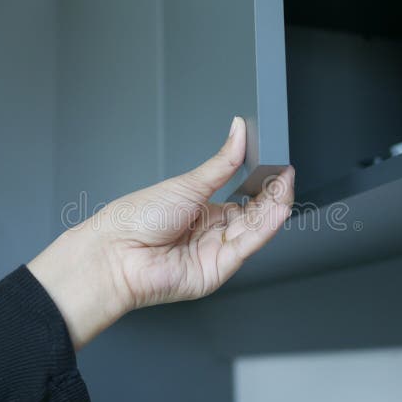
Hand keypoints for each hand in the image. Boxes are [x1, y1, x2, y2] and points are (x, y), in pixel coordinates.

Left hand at [28, 117, 294, 348]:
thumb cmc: (136, 219)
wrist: (115, 252)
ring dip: (274, 208)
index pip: (243, 198)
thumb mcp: (187, 183)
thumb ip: (222, 162)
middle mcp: (211, 233)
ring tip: (286, 184)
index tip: (276, 165)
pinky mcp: (218, 271)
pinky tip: (277, 208)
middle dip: (272, 193)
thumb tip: (238, 130)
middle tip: (285, 172)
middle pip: (253, 214)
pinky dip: (266, 228)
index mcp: (202, 210)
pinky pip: (247, 247)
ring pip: (255, 230)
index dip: (262, 183)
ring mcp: (215, 253)